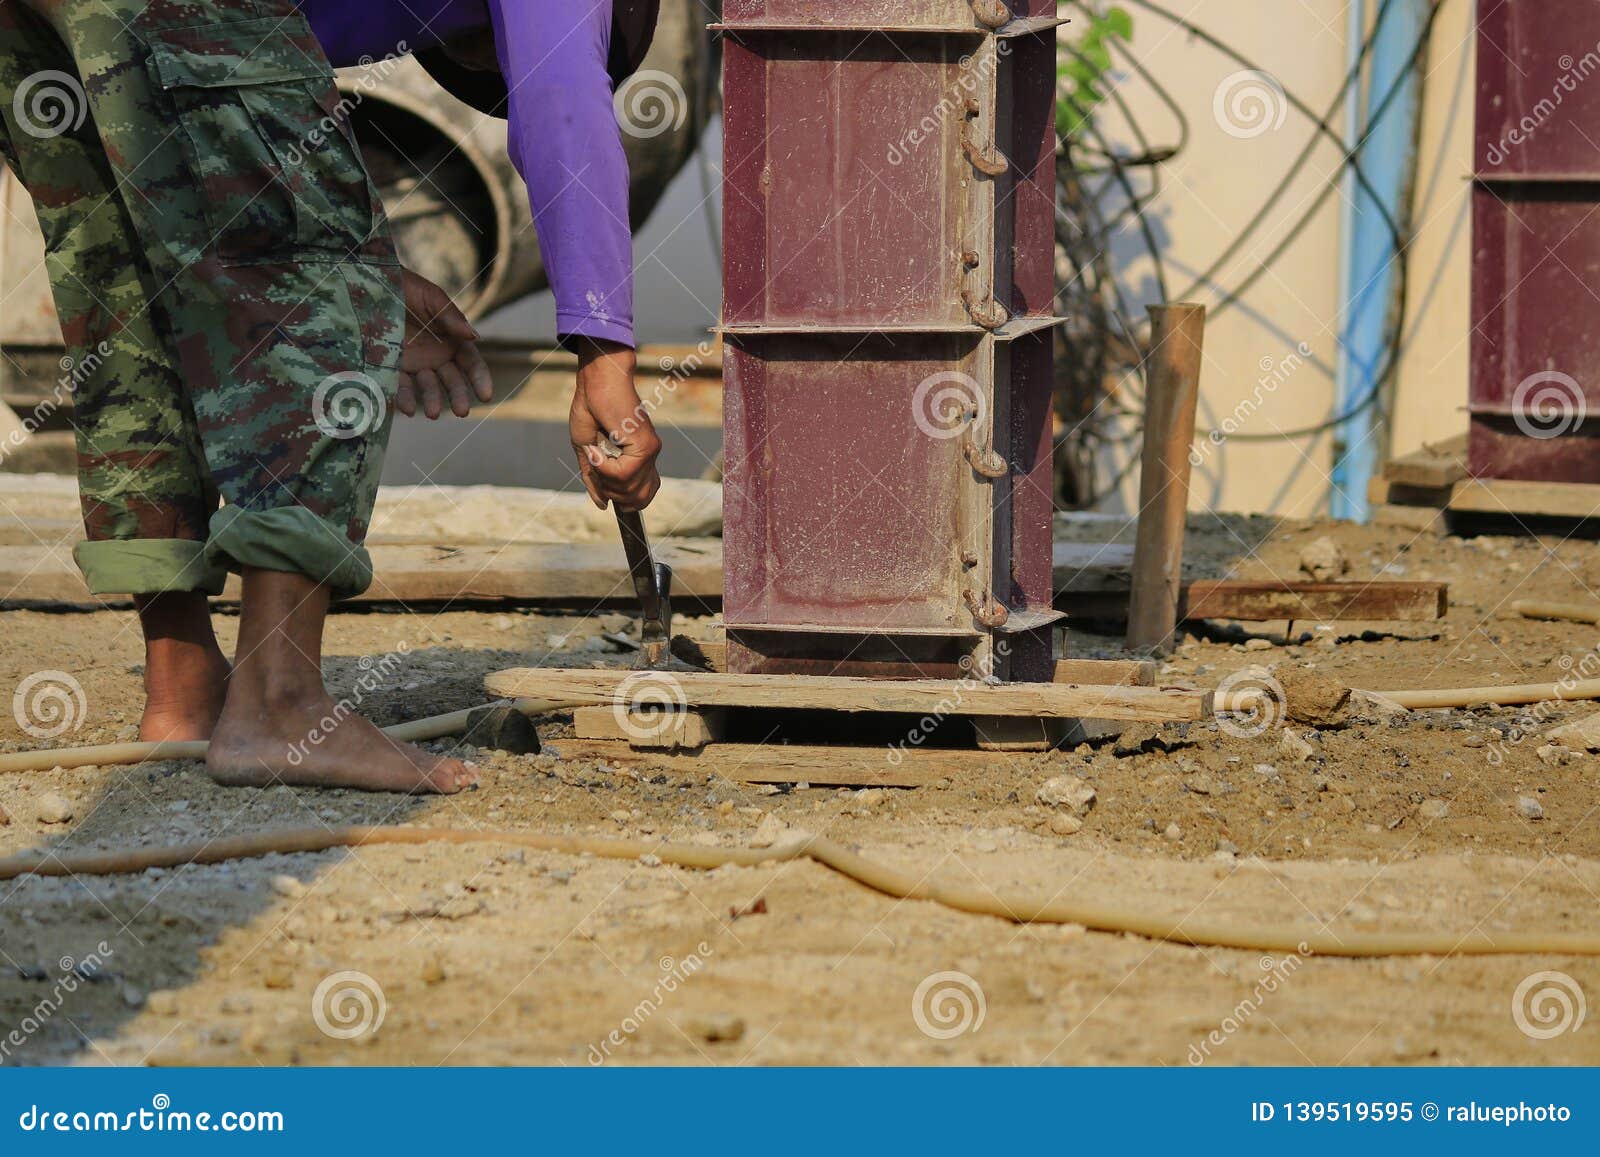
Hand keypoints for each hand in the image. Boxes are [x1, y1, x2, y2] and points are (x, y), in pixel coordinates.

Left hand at [396, 268, 493, 418]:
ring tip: (431, 413)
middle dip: (458, 396)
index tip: (485, 395)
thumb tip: (475, 336)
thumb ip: (450, 316)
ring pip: (428, 387)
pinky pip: (399, 385)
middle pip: (452, 380)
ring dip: (432, 400)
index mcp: (451, 338)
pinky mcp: (390, 367)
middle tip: (461, 411)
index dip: (479, 378)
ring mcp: (413, 363)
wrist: (366, 283)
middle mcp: (435, 354)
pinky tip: (407, 409)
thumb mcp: (429, 296)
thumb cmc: (402, 285)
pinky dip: (404, 398)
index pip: (470, 362)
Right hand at [568, 338, 661, 511]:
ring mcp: (650, 451)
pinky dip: (605, 468)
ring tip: (593, 455)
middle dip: (611, 493)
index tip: (601, 483)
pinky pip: (625, 474)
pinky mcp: (645, 445)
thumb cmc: (591, 408)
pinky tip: (596, 450)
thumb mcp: (587, 451)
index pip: (640, 496)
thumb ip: (595, 479)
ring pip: (630, 489)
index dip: (620, 498)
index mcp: (640, 457)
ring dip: (605, 479)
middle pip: (637, 499)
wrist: (597, 381)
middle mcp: (649, 456)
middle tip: (595, 469)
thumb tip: (602, 506)